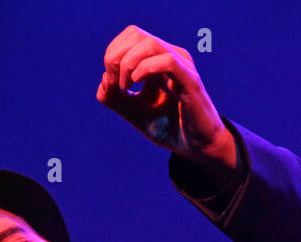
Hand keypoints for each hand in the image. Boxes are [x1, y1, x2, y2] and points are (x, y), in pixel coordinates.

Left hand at [95, 25, 237, 173]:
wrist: (196, 147)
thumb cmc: (169, 128)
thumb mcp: (134, 112)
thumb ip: (115, 97)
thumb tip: (104, 82)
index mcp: (159, 59)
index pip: (130, 37)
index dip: (113, 53)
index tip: (111, 82)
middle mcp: (172, 57)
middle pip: (136, 34)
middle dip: (116, 57)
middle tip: (115, 84)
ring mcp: (182, 67)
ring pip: (150, 43)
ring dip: (128, 63)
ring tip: (125, 87)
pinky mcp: (190, 82)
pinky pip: (167, 62)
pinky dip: (145, 69)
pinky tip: (137, 84)